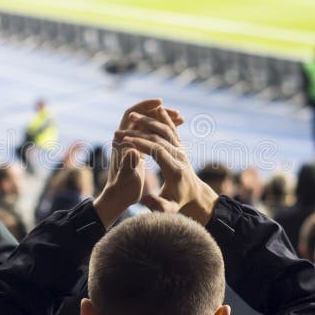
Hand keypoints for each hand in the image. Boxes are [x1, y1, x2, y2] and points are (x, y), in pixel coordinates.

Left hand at [93, 100, 183, 227]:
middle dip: (159, 112)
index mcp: (120, 141)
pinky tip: (179, 127)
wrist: (120, 197)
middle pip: (140, 116)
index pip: (129, 115)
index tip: (160, 104)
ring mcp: (132, 142)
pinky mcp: (140, 147)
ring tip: (182, 118)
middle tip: (178, 113)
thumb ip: (128, 165)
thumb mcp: (127, 180)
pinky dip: (164, 128)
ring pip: (148, 123)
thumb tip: (132, 151)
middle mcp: (124, 138)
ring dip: (163, 119)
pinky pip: (153, 132)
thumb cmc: (124, 191)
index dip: (144, 107)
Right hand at [117, 108, 217, 224]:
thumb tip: (146, 201)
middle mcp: (180, 156)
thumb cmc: (178, 201)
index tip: (124, 142)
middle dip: (139, 132)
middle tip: (119, 131)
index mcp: (175, 169)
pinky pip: (171, 127)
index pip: (158, 152)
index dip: (141, 144)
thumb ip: (159, 206)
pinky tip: (153, 107)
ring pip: (165, 128)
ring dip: (149, 120)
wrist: (194, 193)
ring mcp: (181, 148)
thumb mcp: (170, 208)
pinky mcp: (180, 144)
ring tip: (132, 116)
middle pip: (159, 138)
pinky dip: (162, 116)